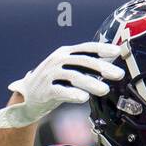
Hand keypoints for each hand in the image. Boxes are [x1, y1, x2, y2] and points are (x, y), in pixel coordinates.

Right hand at [0, 42, 124, 129]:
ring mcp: (50, 74)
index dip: (102, 48)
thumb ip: (86, 67)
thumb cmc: (53, 83)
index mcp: (66, 53)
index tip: (117, 51)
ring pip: (73, 76)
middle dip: (102, 67)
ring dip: (91, 83)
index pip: (86, 48)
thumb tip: (111, 65)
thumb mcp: (69, 71)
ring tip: (104, 90)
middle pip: (83, 61)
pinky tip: (83, 98)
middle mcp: (58, 60)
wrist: (27, 97)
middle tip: (118, 74)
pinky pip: (61, 91)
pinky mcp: (45, 90)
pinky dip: (73, 94)